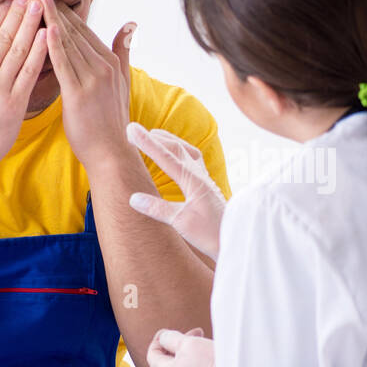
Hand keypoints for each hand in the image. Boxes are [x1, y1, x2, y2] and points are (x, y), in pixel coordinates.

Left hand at [39, 0, 134, 169]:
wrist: (111, 152)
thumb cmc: (111, 121)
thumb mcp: (123, 82)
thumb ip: (123, 52)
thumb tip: (130, 24)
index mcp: (110, 63)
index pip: (85, 32)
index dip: (68, 13)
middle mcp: (103, 67)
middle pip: (75, 33)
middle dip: (56, 11)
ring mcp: (92, 80)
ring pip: (68, 44)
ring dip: (51, 20)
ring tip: (35, 0)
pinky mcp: (79, 94)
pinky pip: (64, 65)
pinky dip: (54, 45)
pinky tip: (44, 29)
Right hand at [126, 124, 225, 261]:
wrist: (235, 238)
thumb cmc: (210, 234)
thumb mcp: (181, 222)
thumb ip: (158, 208)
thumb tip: (133, 197)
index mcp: (193, 181)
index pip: (165, 156)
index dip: (146, 142)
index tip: (131, 128)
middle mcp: (200, 175)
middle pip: (175, 148)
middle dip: (153, 138)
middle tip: (132, 131)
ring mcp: (205, 178)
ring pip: (185, 150)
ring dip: (168, 141)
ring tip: (152, 136)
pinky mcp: (207, 185)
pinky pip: (193, 159)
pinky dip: (180, 151)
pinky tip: (176, 154)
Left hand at [146, 327, 214, 366]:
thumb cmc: (212, 365)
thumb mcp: (189, 343)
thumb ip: (171, 339)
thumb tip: (163, 338)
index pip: (152, 356)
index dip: (159, 341)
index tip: (169, 334)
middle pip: (169, 366)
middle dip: (180, 349)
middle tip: (197, 335)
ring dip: (191, 364)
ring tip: (207, 353)